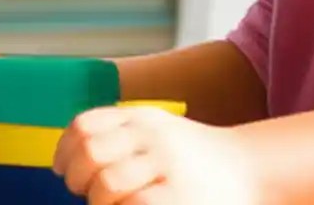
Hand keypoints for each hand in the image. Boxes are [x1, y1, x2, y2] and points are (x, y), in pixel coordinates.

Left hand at [53, 104, 259, 204]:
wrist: (251, 170)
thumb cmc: (193, 160)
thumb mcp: (157, 132)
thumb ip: (118, 135)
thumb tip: (65, 158)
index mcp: (142, 118)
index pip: (85, 126)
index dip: (65, 150)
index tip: (62, 169)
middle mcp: (154, 136)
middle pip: (91, 153)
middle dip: (77, 178)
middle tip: (84, 192)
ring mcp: (168, 166)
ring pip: (107, 184)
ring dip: (98, 202)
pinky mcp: (179, 197)